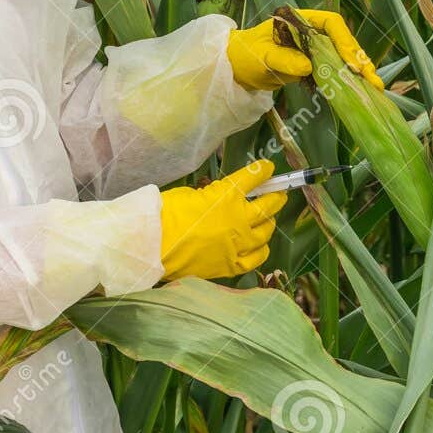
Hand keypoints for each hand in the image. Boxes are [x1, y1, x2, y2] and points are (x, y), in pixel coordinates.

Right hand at [159, 160, 285, 280]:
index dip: (263, 171)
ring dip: (269, 222)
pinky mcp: (231, 264)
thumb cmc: (166, 214)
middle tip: (278, 193)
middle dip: (275, 196)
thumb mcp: (190, 193)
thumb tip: (217, 199)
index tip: (268, 168)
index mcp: (227, 195)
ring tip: (269, 220)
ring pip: (265, 231)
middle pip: (267, 205)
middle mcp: (239, 219)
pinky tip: (261, 246)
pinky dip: (261, 250)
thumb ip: (210, 195)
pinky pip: (256, 258)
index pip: (252, 178)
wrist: (154, 245)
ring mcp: (238, 244)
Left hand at [226, 8, 384, 91]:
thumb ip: (282, 60)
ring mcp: (314, 49)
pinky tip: (361, 90)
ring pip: (343, 56)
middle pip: (343, 40)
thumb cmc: (246, 55)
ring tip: (374, 87)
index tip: (351, 62)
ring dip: (359, 70)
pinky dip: (348, 79)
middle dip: (359, 59)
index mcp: (300, 20)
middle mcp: (312, 32)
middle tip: (371, 78)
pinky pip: (335, 69)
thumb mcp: (261, 57)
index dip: (344, 40)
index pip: (331, 23)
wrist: (237, 68)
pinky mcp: (314, 65)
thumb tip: (307, 66)